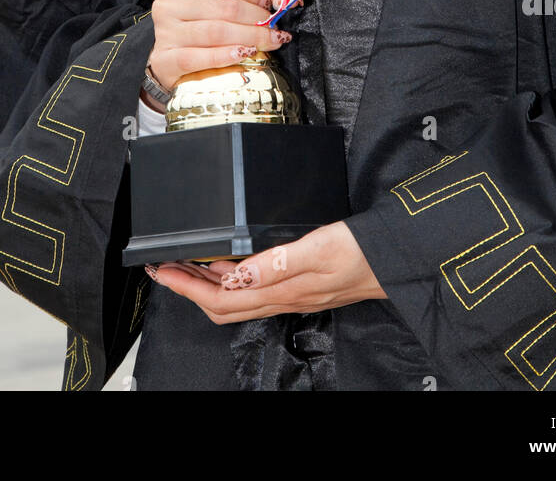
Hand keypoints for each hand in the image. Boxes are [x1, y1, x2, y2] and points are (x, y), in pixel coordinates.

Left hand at [146, 221, 385, 322]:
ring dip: (206, 284)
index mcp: (281, 291)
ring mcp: (290, 295)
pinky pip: (254, 291)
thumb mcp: (319, 248)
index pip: (220, 298)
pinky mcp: (299, 287)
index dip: (186, 287)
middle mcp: (282, 298)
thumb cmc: (361, 254)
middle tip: (166, 267)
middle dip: (188, 289)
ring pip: (236, 300)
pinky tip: (228, 263)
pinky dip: (232, 279)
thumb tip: (237, 273)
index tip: (162, 272)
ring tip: (186, 263)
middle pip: (221, 306)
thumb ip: (277, 261)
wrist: (393, 260)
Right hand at [147, 0, 300, 91]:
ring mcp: (163, 32)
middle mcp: (165, 1)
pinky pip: (198, 57)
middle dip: (257, 17)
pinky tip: (244, 53)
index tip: (269, 1)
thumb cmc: (205, 14)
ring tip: (270, 40)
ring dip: (251, 36)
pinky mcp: (165, 60)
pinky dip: (226, 56)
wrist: (174, 53)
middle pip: (223, 6)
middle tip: (274, 25)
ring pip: (215, 32)